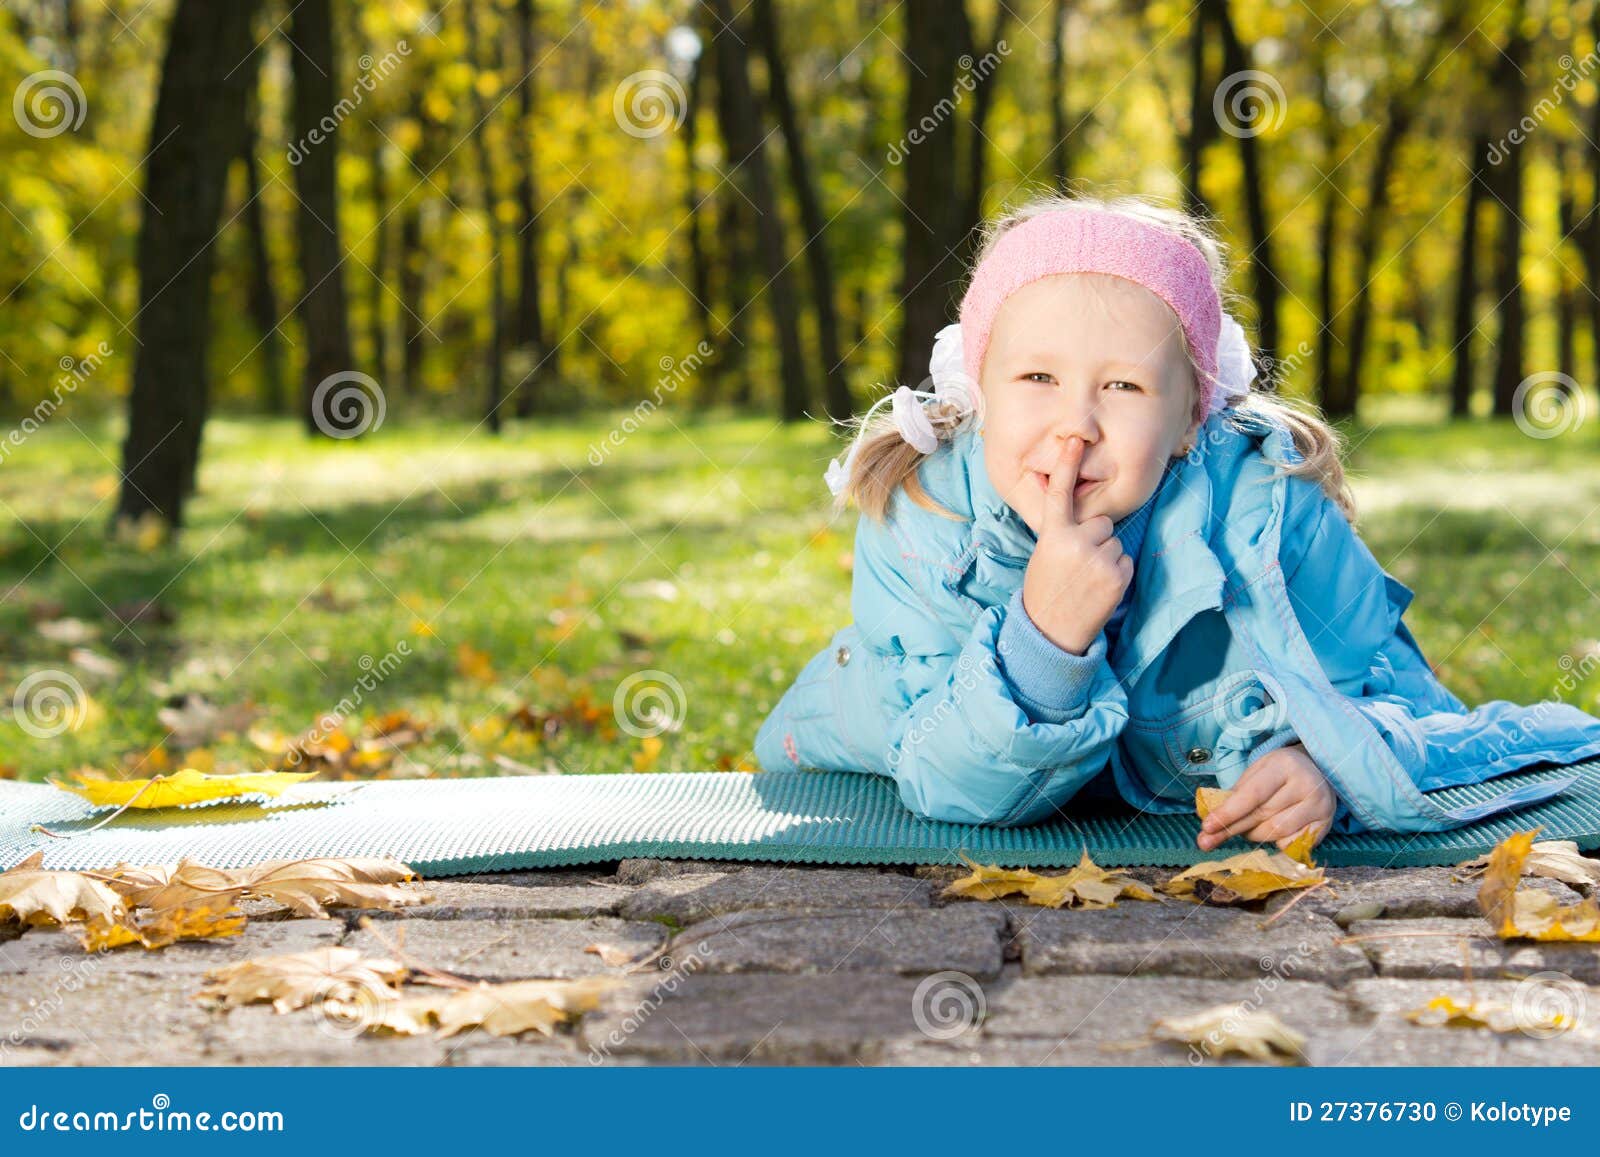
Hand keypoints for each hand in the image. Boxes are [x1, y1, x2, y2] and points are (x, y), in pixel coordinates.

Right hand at [1019, 436, 1133, 655]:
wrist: (1050, 631)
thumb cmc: (1045, 590)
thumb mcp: (1044, 555)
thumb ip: (1064, 535)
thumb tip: (1092, 525)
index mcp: (1053, 535)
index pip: (1060, 493)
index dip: (1066, 465)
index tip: (1074, 441)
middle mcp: (1077, 542)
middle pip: (1101, 522)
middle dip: (1094, 538)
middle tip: (1077, 563)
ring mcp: (1100, 559)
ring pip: (1114, 541)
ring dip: (1106, 556)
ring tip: (1087, 578)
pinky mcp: (1118, 576)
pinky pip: (1125, 560)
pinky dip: (1117, 572)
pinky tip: (1099, 587)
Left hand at [1196, 742, 1336, 851]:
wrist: (1319, 771)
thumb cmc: (1280, 774)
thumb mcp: (1257, 773)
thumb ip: (1234, 796)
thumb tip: (1208, 826)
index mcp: (1284, 764)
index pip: (1252, 794)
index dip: (1228, 813)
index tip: (1206, 827)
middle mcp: (1307, 784)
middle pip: (1262, 815)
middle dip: (1232, 828)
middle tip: (1207, 840)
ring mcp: (1321, 805)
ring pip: (1275, 832)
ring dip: (1254, 835)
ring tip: (1247, 828)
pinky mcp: (1326, 825)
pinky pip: (1291, 844)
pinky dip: (1276, 842)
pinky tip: (1273, 832)